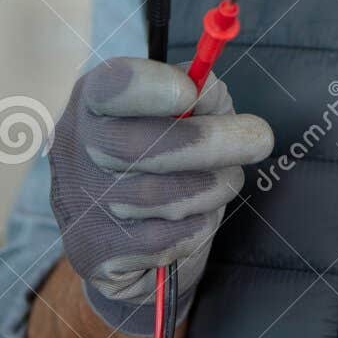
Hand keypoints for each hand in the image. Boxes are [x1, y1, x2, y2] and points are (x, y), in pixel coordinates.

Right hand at [48, 57, 273, 334]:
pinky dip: (197, 226)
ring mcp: (80, 203)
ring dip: (213, 188)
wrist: (131, 231)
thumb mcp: (184, 109)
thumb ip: (201, 92)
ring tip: (227, 180)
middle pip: (144, 146)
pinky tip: (196, 215)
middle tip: (260, 138)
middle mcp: (76, 148)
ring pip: (163, 196)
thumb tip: (208, 95)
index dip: (155, 88)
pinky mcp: (94, 251)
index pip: (114, 86)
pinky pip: (166, 239)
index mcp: (94, 99)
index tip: (191, 92)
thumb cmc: (169, 151)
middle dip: (214, 143)